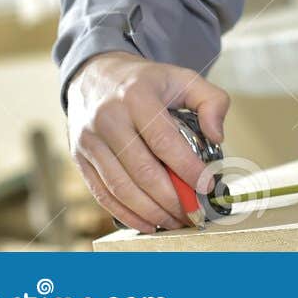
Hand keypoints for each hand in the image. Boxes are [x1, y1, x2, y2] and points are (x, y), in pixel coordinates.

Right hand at [66, 51, 230, 232]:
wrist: (95, 74)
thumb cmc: (146, 81)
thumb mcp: (184, 78)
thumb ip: (211, 101)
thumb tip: (218, 136)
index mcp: (137, 96)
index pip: (164, 140)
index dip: (187, 168)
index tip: (207, 186)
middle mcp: (108, 118)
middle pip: (142, 170)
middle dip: (171, 198)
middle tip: (194, 213)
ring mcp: (89, 140)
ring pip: (121, 187)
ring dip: (151, 211)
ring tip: (176, 221)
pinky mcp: (79, 158)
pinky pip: (102, 193)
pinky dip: (126, 213)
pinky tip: (148, 222)